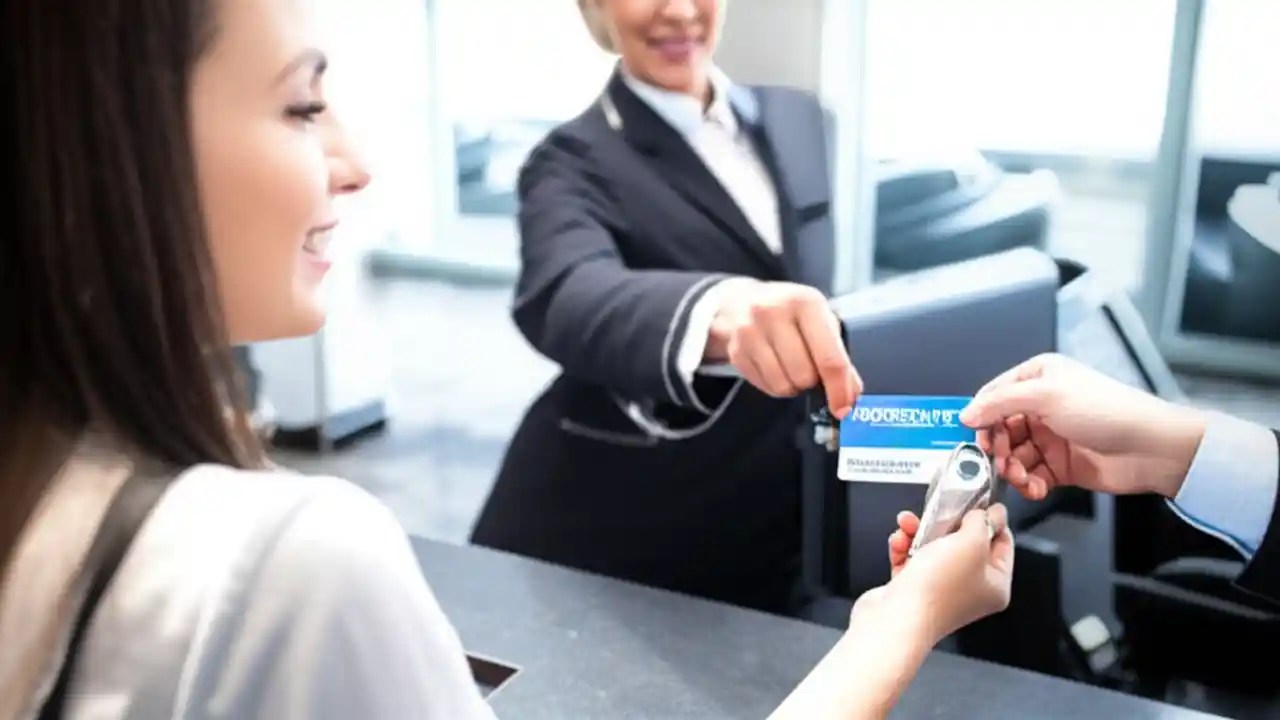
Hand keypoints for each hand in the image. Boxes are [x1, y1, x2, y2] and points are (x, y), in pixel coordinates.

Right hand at [706, 279, 861, 416]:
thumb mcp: (819, 320)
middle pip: (805, 376)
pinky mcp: (736, 351)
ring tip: (790, 366)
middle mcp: (775, 313)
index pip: (829, 358)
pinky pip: (764, 386)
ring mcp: (750, 332)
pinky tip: (773, 365)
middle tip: (809, 367)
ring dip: (792, 385)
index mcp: (806, 303)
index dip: (839, 389)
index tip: (843, 408)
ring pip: (783, 385)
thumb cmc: (789, 312)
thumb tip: (851, 394)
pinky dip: (774, 384)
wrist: (740, 302)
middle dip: (811, 381)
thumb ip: (838, 355)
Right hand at [881, 505, 1013, 642]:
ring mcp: (941, 590)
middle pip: (965, 543)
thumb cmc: (936, 589)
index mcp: (995, 585)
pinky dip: (903, 546)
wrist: (896, 617)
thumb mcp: (971, 542)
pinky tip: (898, 541)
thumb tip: (990, 512)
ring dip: (919, 532)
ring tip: (908, 525)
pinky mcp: (914, 589)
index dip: (990, 520)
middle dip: (946, 524)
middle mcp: (970, 590)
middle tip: (939, 513)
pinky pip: (911, 559)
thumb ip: (982, 521)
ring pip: (934, 548)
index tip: (977, 503)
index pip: (1002, 544)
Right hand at [959, 353, 1207, 499]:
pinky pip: (1031, 475)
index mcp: (1037, 378)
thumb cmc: (1108, 411)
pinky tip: (1035, 487)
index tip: (977, 438)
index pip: (993, 396)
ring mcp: (1050, 437)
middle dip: (996, 448)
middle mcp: (1041, 406)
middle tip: (1001, 460)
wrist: (1150, 448)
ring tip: (1022, 477)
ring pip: (1012, 455)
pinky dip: (1028, 484)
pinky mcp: (1060, 465)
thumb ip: (1000, 403)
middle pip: (999, 429)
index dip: (981, 418)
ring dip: (1011, 469)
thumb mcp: (1046, 395)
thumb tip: (966, 413)